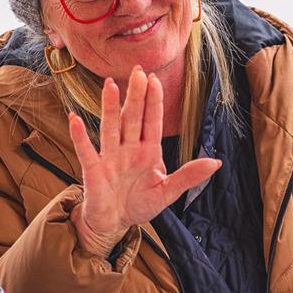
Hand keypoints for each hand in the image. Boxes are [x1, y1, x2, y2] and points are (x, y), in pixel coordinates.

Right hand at [68, 67, 221, 258]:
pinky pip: (86, 150)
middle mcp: (128, 149)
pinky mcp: (93, 170)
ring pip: (111, 127)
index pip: (152, 122)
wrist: (114, 223)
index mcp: (148, 152)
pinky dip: (80, 136)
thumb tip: (217, 162)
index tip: (155, 79)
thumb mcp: (168, 192)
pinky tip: (75, 119)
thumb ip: (189, 176)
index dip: (153, 101)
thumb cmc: (140, 204)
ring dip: (110, 107)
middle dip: (136, 95)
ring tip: (110, 85)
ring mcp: (110, 157)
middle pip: (132, 117)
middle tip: (138, 70)